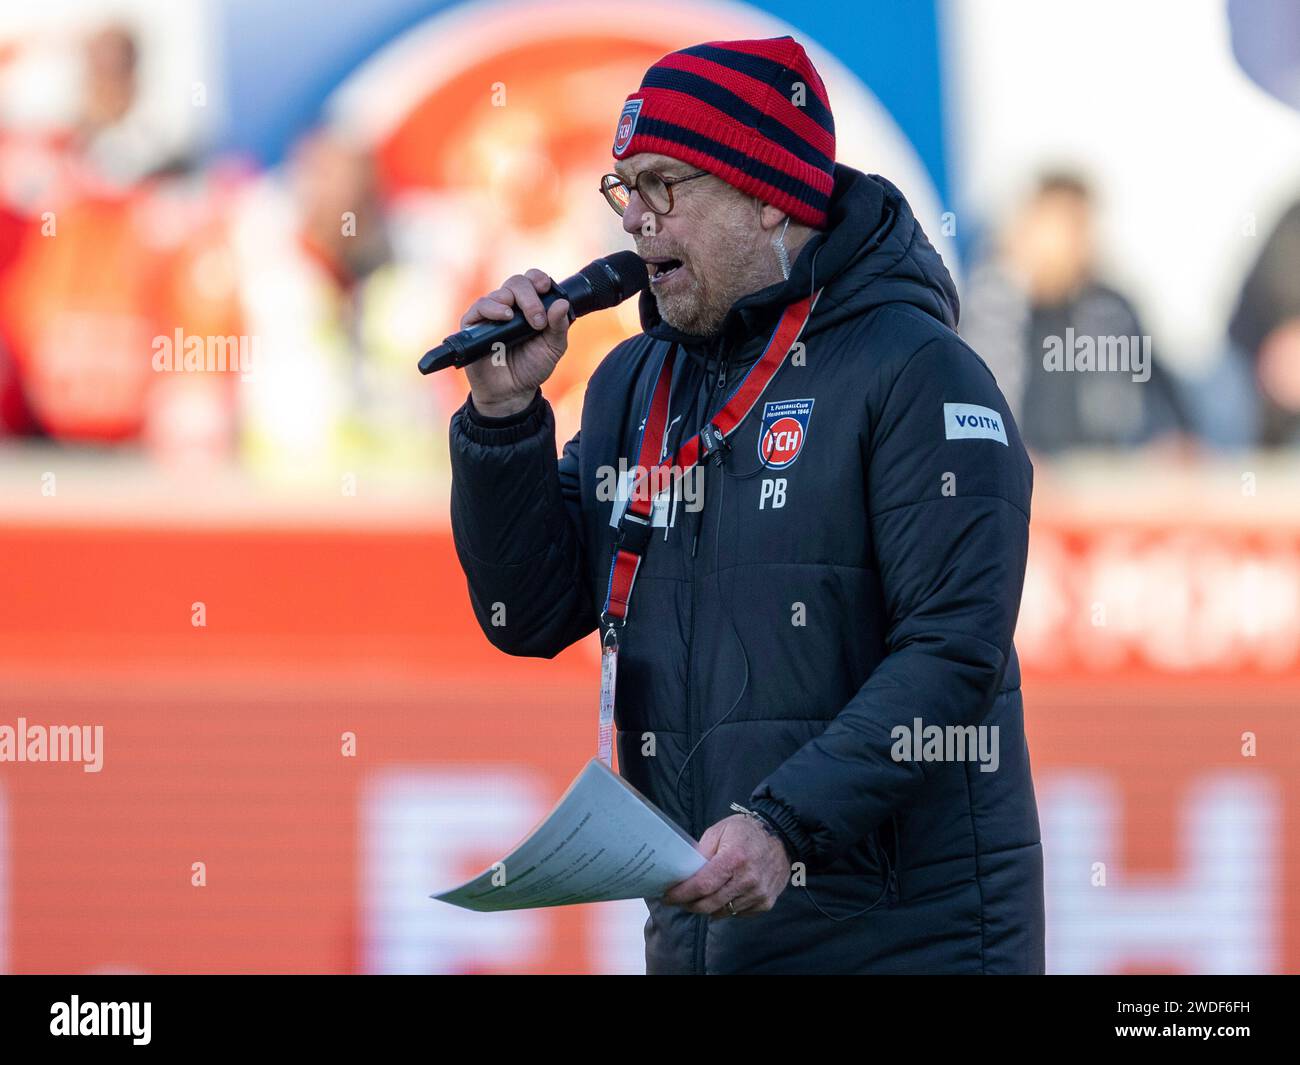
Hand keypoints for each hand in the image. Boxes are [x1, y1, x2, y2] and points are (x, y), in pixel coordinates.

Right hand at [460, 269, 570, 417]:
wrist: (512, 393)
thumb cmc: (532, 368)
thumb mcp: (553, 348)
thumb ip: (559, 326)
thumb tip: (562, 303)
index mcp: (529, 306)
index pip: (531, 280)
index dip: (538, 278)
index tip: (546, 287)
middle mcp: (509, 306)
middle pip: (516, 283)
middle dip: (530, 296)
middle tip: (537, 319)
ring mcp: (491, 315)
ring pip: (499, 293)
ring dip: (512, 301)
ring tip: (520, 320)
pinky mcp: (474, 326)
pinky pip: (479, 307)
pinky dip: (492, 308)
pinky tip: (504, 317)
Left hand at [662, 814, 791, 917]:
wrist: (782, 838)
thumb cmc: (746, 832)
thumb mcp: (719, 831)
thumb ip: (701, 852)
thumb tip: (683, 873)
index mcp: (734, 858)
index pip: (703, 885)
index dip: (682, 894)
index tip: (667, 897)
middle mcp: (748, 879)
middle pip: (709, 904)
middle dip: (689, 904)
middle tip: (678, 900)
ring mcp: (759, 894)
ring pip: (722, 912)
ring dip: (707, 908)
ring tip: (699, 897)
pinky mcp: (765, 903)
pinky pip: (737, 913)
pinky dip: (725, 908)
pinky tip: (722, 895)